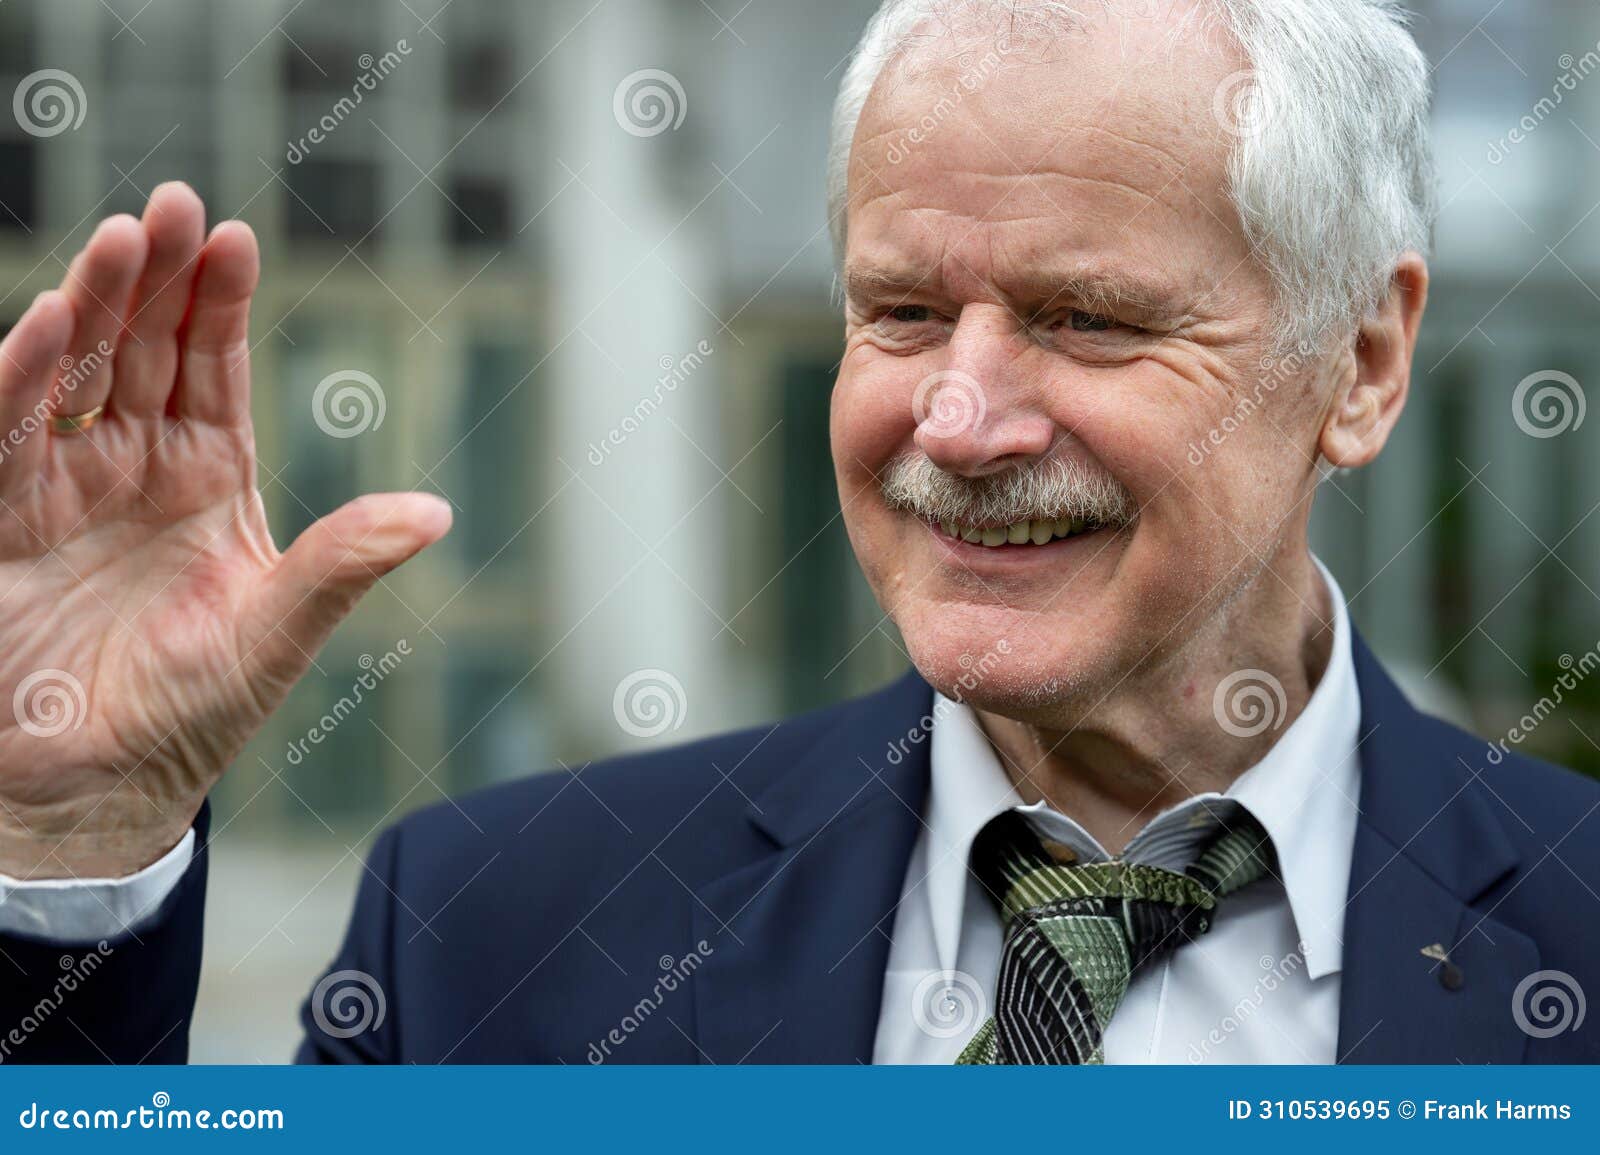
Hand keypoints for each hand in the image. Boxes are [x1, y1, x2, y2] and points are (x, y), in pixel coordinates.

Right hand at [0, 182, 450, 877]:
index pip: (212, 367)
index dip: (219, 304)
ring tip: (119, 239)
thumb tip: (438, 512)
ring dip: (90, 306)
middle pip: (140, 348)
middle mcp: (133, 465)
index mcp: (207, 476)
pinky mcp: (1, 521)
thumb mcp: (279, 632)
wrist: (99, 787)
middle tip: (172, 207)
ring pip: (72, 374)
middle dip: (155, 277)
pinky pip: (7, 438)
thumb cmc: (193, 712)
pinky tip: (42, 325)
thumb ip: (344, 564)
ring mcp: (64, 487)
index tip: (236, 237)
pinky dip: (20, 381)